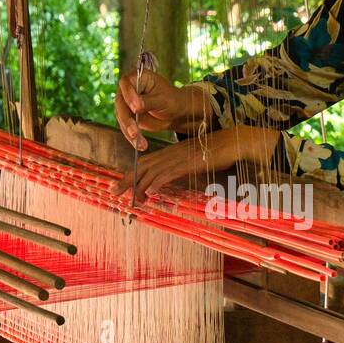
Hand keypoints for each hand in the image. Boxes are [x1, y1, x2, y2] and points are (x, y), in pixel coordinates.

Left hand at [113, 126, 279, 203]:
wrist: (231, 142)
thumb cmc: (214, 153)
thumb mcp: (192, 162)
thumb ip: (179, 170)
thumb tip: (168, 182)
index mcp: (169, 154)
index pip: (144, 164)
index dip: (129, 174)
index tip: (118, 185)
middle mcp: (169, 155)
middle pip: (142, 167)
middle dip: (126, 180)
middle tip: (112, 192)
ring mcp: (177, 159)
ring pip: (152, 172)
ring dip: (138, 187)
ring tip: (129, 200)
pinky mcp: (187, 164)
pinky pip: (168, 173)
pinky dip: (158, 182)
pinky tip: (150, 191)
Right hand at [114, 70, 205, 150]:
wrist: (176, 112)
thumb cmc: (172, 100)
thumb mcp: (163, 99)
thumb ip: (149, 102)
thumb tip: (136, 107)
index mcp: (138, 77)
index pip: (126, 83)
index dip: (129, 95)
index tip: (136, 108)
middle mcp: (128, 89)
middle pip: (121, 103)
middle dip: (127, 120)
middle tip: (134, 131)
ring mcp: (126, 103)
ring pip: (122, 118)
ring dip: (129, 132)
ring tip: (141, 143)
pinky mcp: (128, 116)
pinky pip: (126, 127)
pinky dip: (132, 137)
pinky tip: (140, 145)